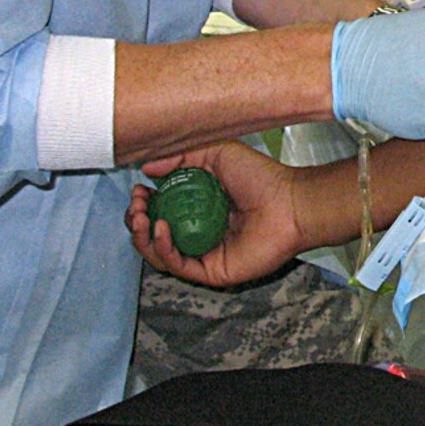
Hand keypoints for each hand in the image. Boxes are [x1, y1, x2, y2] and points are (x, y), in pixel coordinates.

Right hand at [126, 141, 302, 287]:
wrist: (289, 201)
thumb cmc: (261, 177)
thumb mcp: (216, 154)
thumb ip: (181, 158)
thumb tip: (147, 168)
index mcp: (199, 208)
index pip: (161, 211)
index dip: (144, 203)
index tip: (138, 189)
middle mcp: (200, 232)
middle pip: (155, 235)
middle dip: (136, 221)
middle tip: (135, 206)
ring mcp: (205, 253)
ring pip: (161, 255)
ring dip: (143, 237)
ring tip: (140, 218)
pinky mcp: (213, 271)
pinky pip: (179, 266)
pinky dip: (163, 249)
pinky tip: (161, 228)